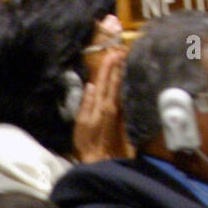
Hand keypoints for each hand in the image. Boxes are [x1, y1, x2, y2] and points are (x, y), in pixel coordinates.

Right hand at [71, 47, 129, 163]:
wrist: (101, 157)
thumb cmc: (87, 141)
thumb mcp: (81, 123)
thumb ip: (86, 103)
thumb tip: (91, 85)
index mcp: (101, 105)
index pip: (104, 82)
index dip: (108, 67)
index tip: (111, 53)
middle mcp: (112, 104)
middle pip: (115, 81)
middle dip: (117, 65)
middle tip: (120, 50)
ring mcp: (118, 109)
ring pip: (121, 86)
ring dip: (121, 72)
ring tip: (123, 59)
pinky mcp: (121, 114)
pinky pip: (123, 94)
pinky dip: (124, 83)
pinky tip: (125, 77)